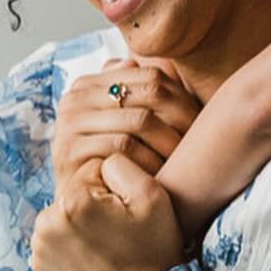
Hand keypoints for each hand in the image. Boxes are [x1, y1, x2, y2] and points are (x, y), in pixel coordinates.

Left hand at [30, 153, 185, 270]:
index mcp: (72, 202)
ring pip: (65, 212)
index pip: (92, 171)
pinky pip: (57, 235)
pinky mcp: (40, 264)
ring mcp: (40, 246)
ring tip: (108, 243)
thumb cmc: (154, 248)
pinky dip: (73, 240)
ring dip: (83, 221)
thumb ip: (120, 163)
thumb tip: (97, 163)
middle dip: (96, 203)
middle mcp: (47, 223)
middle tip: (119, 230)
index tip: (126, 214)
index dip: (115, 188)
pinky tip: (94, 255)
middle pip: (75, 191)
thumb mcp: (151, 193)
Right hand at [53, 57, 200, 188]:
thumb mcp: (120, 124)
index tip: (201, 120)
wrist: (80, 206)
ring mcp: (69, 124)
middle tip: (201, 139)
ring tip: (187, 158)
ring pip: (139, 120)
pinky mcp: (70, 151)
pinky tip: (165, 174)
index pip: (149, 75)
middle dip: (181, 118)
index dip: (182, 97)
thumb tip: (157, 64)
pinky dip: (150, 160)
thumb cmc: (107, 164)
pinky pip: (124, 147)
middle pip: (148, 94)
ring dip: (170, 142)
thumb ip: (134, 91)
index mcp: (88, 85)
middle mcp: (75, 99)